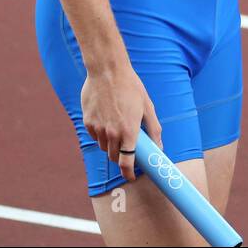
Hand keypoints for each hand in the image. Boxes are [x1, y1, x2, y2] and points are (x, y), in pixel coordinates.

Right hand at [81, 64, 161, 182]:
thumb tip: (159, 146)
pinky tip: (106, 118)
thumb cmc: (131, 87)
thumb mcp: (147, 106)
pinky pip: (94, 134)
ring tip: (117, 126)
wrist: (107, 70)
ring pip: (103, 146)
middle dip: (120, 156)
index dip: (128, 173)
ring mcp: (97, 128)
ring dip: (110, 143)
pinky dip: (100, 132)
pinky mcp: (88, 121)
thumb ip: (154, 129)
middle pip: (113, 156)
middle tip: (126, 147)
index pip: (126, 162)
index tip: (130, 177)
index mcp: (128, 131)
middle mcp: (111, 133)